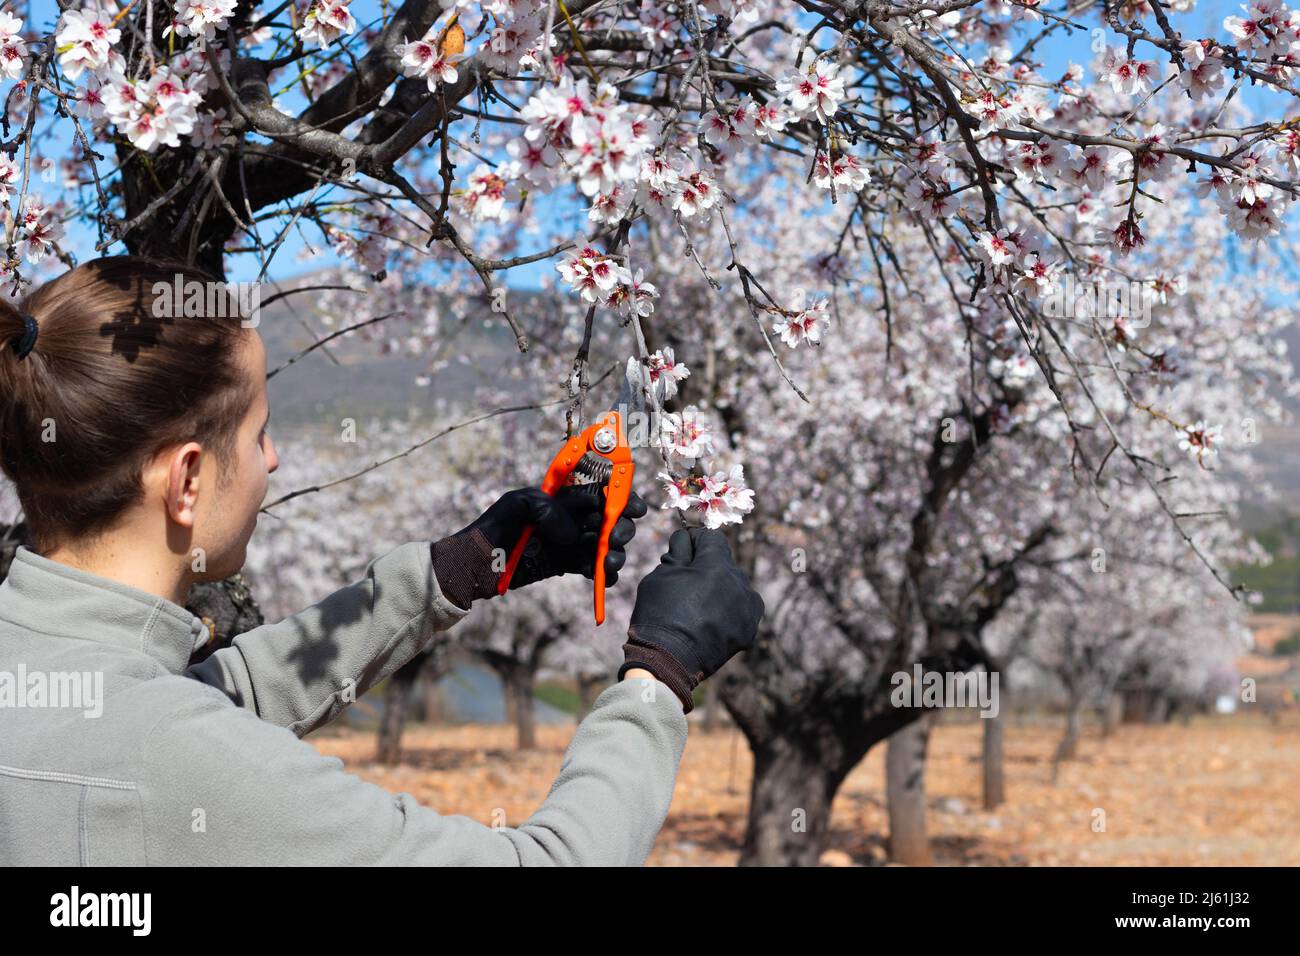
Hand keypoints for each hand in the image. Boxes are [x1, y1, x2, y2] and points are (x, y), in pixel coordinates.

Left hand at [431, 487, 647, 609]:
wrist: (474, 566)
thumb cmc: (492, 528)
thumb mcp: (517, 505)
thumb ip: (549, 509)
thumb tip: (574, 534)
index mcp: (561, 496)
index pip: (600, 490)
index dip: (621, 496)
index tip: (632, 507)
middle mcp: (569, 516)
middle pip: (609, 518)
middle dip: (620, 527)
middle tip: (616, 537)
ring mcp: (569, 541)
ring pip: (605, 545)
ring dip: (615, 553)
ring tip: (609, 563)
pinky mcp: (564, 564)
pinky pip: (593, 567)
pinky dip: (603, 574)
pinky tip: (603, 578)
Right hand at [618, 527, 764, 713]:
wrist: (667, 661)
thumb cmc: (659, 613)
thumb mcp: (661, 574)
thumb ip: (678, 552)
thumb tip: (686, 539)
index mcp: (717, 565)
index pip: (711, 538)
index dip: (693, 541)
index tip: (681, 552)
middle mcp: (739, 582)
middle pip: (724, 562)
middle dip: (706, 566)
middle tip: (684, 583)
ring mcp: (747, 607)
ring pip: (734, 584)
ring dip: (720, 587)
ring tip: (697, 606)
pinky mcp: (749, 628)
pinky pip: (742, 607)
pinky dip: (729, 608)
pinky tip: (711, 619)